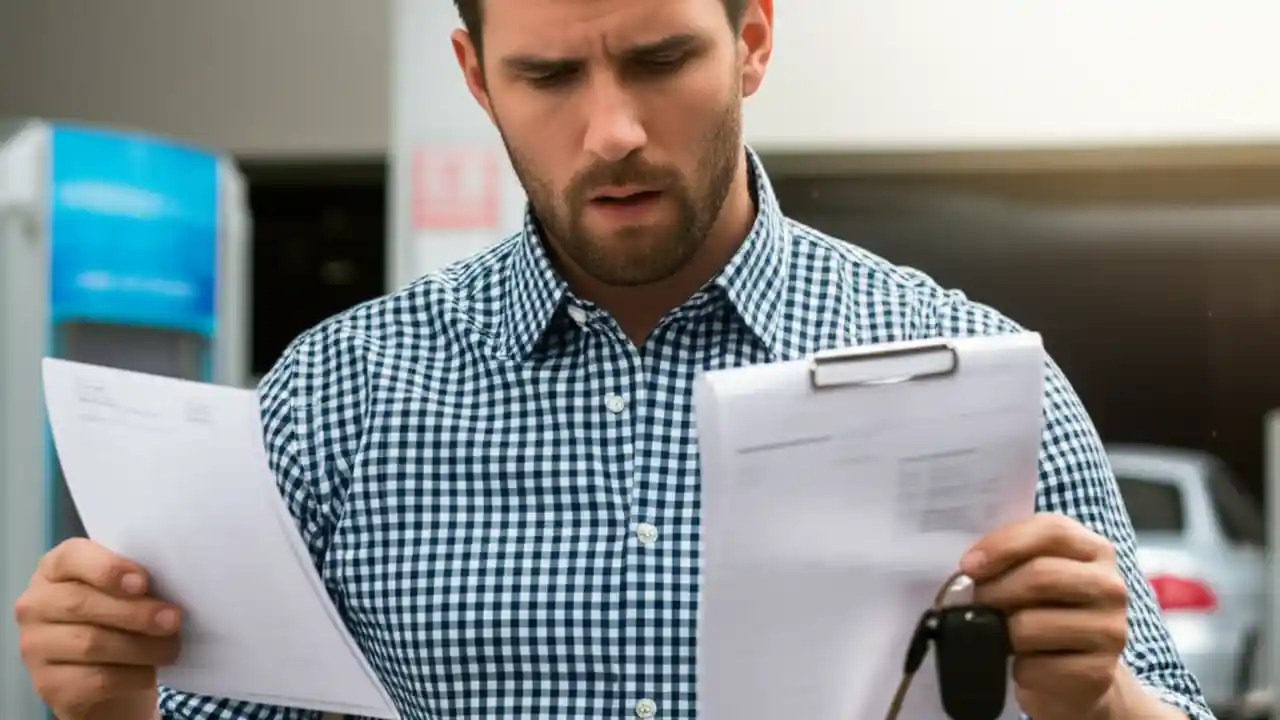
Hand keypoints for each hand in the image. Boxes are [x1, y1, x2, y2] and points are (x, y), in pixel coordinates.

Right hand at [13, 538, 182, 719]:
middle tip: (173, 620)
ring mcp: (35, 647)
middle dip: (135, 613)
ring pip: (90, 644)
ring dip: (141, 647)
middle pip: (81, 604)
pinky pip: (95, 679)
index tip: (142, 582)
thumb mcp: (123, 591)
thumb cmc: (119, 617)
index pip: (71, 557)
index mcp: (55, 569)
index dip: (107, 568)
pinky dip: (131, 676)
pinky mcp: (48, 685)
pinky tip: (150, 673)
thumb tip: (170, 586)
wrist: (104, 676)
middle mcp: (35, 605)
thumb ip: (135, 581)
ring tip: (170, 649)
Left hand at [960, 513, 1127, 719]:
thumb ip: (1010, 558)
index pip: (1051, 531)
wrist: (1077, 673)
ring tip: (1002, 635)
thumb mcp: (1032, 574)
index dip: (1003, 545)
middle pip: (1041, 576)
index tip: (969, 565)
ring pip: (1031, 625)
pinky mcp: (1100, 672)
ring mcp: (1111, 631)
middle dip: (994, 591)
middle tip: (976, 604)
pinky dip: (1018, 668)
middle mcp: (1110, 586)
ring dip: (1002, 633)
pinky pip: (1036, 667)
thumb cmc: (1045, 612)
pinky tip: (1025, 664)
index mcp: (1094, 550)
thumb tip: (971, 569)